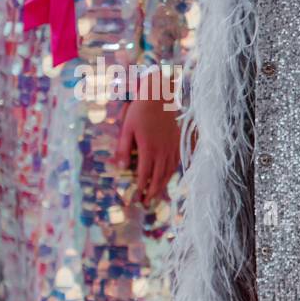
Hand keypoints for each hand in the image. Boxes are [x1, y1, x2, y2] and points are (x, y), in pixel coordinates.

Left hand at [112, 70, 180, 203]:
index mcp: (148, 149)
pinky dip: (173, 173)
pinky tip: (169, 177)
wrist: (160, 97)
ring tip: (157, 194)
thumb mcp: (126, 128)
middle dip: (152, 191)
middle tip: (146, 202)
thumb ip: (123, 149)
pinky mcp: (179, 143)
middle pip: (158, 177)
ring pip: (169, 172)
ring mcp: (172, 148)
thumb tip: (120, 167)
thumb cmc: (140, 111)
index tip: (136, 197)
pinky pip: (177, 163)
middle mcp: (162, 152)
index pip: (144, 174)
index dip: (140, 187)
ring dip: (163, 185)